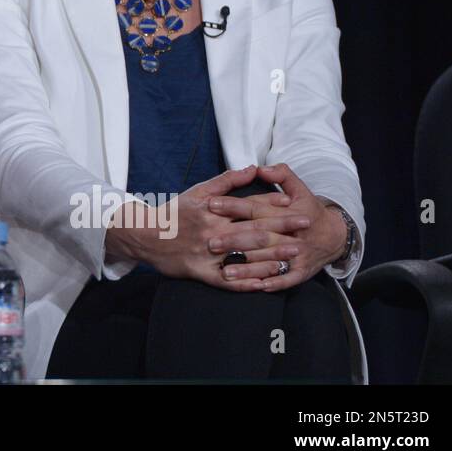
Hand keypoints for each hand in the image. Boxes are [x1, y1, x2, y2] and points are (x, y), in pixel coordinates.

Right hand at [106, 165, 313, 291]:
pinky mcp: (202, 273)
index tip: (294, 203)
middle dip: (282, 227)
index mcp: (212, 210)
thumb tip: (252, 168)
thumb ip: (226, 180)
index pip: (247, 205)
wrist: (145, 236)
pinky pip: (228, 281)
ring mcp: (207, 254)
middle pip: (252, 229)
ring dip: (272, 254)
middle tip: (306, 225)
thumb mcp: (198, 190)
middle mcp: (212, 231)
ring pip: (244, 255)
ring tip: (295, 253)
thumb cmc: (175, 212)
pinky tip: (267, 282)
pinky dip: (248, 282)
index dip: (271, 204)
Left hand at [205, 163, 348, 290]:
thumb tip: (260, 168)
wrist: (335, 236)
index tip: (211, 204)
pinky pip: (286, 279)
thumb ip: (281, 175)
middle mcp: (293, 234)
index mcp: (289, 212)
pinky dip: (272, 283)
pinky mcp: (302, 271)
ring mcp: (298, 255)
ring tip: (225, 271)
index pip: (257, 208)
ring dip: (248, 268)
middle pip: (259, 236)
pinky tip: (255, 286)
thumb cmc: (310, 210)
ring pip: (270, 261)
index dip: (234, 206)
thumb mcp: (300, 188)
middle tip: (209, 242)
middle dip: (234, 240)